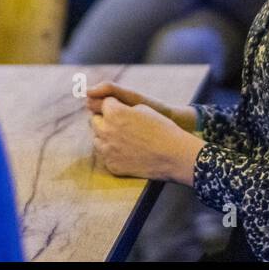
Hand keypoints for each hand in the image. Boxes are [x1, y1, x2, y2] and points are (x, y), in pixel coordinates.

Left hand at [90, 96, 204, 183]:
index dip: (115, 105)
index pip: (105, 104)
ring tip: (124, 139)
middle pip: (95, 121)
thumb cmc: (161, 128)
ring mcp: (107, 150)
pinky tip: (127, 152)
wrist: (174, 155)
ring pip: (97, 139)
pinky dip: (113, 153)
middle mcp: (106, 131)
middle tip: (121, 124)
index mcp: (114, 113)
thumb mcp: (143, 107)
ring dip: (106, 136)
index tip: (124, 110)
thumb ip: (122, 107)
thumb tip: (111, 108)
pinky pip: (105, 155)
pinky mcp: (111, 165)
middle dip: (105, 120)